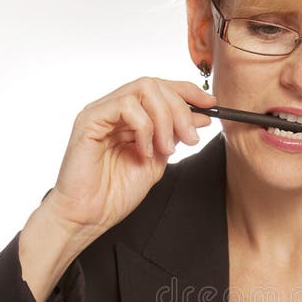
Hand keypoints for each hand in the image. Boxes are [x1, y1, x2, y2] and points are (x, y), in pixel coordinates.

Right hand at [45, 77, 215, 237]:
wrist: (91, 215)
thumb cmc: (115, 193)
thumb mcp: (157, 161)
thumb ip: (174, 137)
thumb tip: (201, 117)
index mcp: (129, 116)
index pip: (160, 88)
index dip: (188, 92)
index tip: (211, 104)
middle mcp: (114, 109)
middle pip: (155, 85)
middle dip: (180, 110)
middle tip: (190, 139)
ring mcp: (101, 112)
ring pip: (143, 90)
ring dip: (164, 119)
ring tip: (166, 149)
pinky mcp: (89, 119)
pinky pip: (125, 105)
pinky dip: (144, 128)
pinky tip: (143, 152)